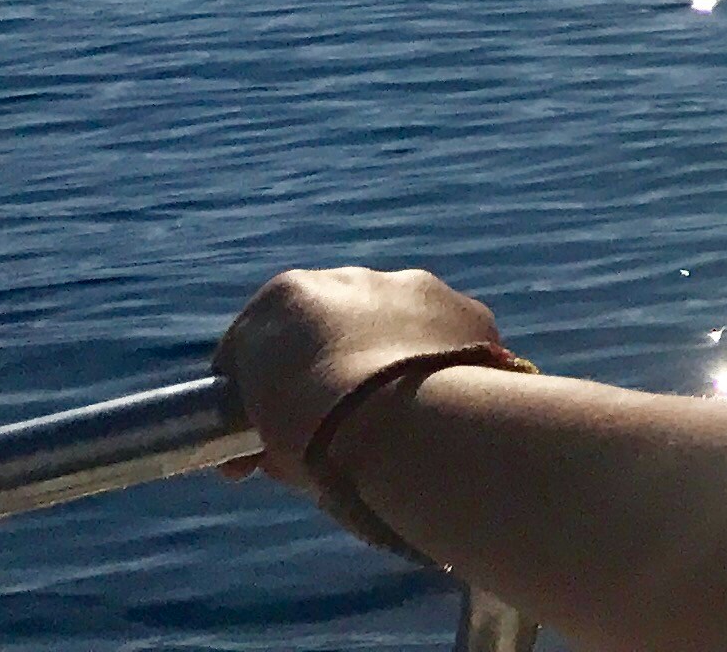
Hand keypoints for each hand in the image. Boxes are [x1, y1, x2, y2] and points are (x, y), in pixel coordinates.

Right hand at [216, 265, 516, 547]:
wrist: (407, 427)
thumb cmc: (319, 438)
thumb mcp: (270, 441)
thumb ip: (272, 425)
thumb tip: (276, 450)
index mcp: (286, 298)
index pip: (260, 343)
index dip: (262, 390)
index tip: (269, 433)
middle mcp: (351, 277)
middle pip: (332, 325)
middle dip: (330, 364)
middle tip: (334, 420)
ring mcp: (414, 288)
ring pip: (394, 325)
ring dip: (388, 357)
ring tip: (392, 416)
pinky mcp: (465, 309)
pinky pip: (445, 339)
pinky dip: (437, 365)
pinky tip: (437, 406)